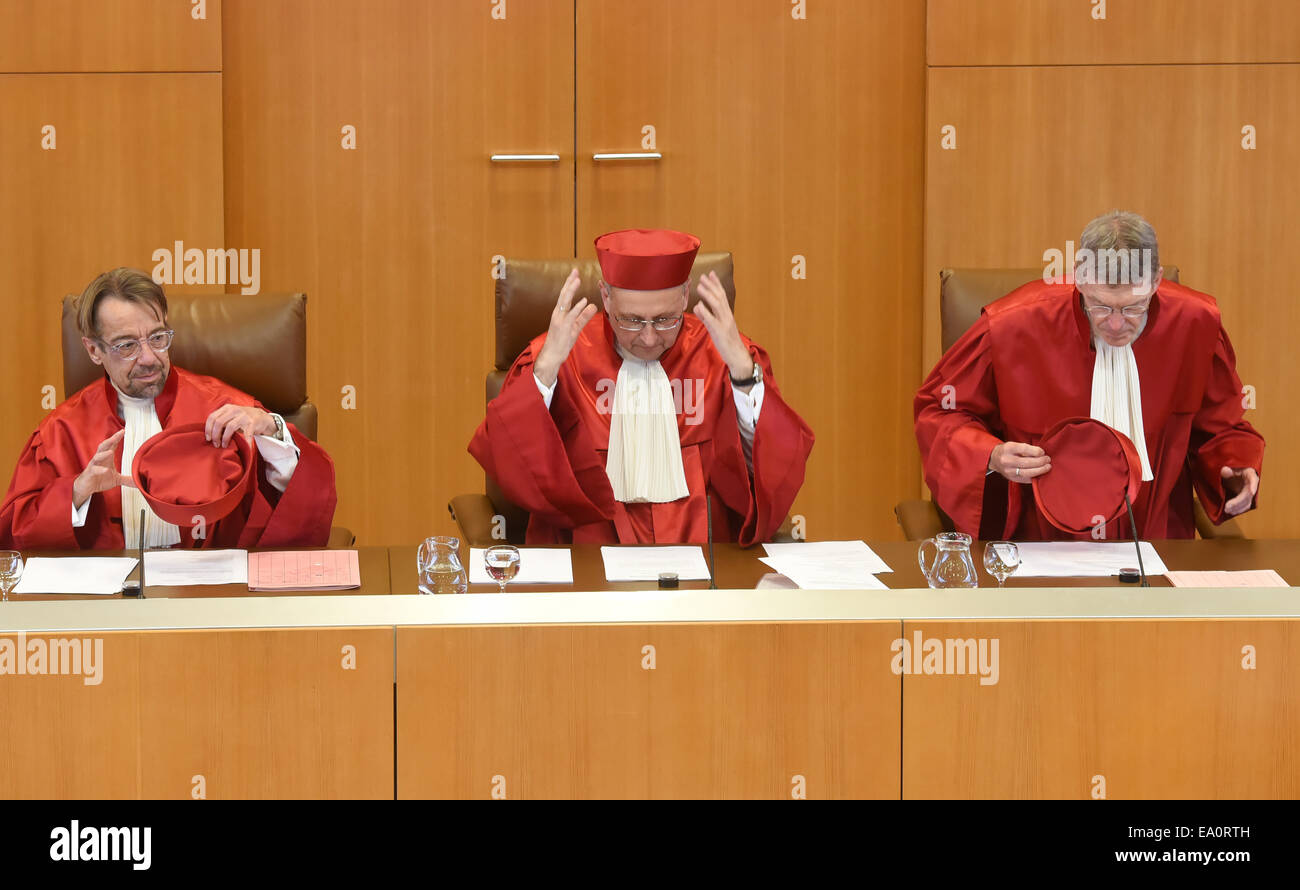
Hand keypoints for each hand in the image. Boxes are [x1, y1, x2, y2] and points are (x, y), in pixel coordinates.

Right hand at [72, 429, 132, 508]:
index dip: (117, 438)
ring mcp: (93, 466)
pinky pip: (94, 470)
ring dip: (104, 454)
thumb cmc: (99, 480)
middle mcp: (99, 459)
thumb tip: (139, 482)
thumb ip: (127, 479)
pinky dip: (99, 470)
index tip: (123, 431)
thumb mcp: (116, 479)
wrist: (85, 488)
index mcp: (106, 458)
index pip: (112, 445)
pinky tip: (105, 470)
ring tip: (111, 452)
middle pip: (104, 446)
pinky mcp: (89, 474)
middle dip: (111, 439)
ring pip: (97, 456)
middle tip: (119, 433)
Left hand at [205, 404, 274, 446]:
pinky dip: (245, 441)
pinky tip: (245, 446)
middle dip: (215, 435)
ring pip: (229, 427)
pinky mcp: (252, 423)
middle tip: (216, 444)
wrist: (262, 417)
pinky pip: (247, 434)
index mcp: (227, 408)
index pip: (212, 417)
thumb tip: (210, 433)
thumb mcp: (231, 415)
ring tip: (224, 445)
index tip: (208, 438)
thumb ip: (221, 420)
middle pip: (219, 422)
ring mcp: (244, 416)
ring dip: (225, 438)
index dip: (208, 428)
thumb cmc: (243, 419)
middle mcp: (234, 410)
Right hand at [534, 268, 596, 387]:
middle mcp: (558, 314)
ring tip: (577, 280)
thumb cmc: (562, 342)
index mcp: (559, 313)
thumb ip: (584, 316)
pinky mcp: (564, 328)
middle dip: (569, 282)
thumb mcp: (575, 327)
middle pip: (563, 295)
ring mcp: (560, 320)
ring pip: (565, 302)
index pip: (564, 295)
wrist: (552, 355)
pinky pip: (571, 316)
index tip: (575, 273)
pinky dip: (577, 308)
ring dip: (571, 290)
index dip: (569, 284)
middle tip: (575, 271)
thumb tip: (593, 305)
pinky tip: (583, 301)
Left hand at [692, 270, 751, 379]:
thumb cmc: (728, 343)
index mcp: (727, 315)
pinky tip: (698, 306)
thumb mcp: (717, 328)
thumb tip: (699, 307)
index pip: (722, 296)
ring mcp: (724, 324)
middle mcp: (727, 316)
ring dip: (708, 294)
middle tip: (703, 275)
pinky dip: (704, 312)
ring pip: (717, 305)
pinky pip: (711, 320)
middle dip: (711, 285)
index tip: (711, 274)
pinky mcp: (719, 332)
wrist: (738, 357)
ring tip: (699, 286)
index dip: (716, 284)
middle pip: (720, 297)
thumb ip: (708, 317)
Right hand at [988, 441, 1050, 482]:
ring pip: (1027, 473)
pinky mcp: (1012, 479)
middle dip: (1040, 461)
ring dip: (1040, 470)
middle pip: (1027, 462)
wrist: (994, 459)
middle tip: (1048, 460)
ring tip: (1047, 467)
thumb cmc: (1008, 451)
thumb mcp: (1014, 444)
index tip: (1042, 452)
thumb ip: (1026, 448)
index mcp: (1007, 449)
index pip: (1024, 449)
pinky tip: (1041, 473)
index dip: (1036, 451)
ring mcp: (1008, 471)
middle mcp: (1006, 460)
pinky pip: (1026, 479)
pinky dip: (1036, 476)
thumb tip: (1042, 454)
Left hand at [1221, 466, 1259, 515]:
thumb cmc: (1231, 469)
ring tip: (1227, 510)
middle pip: (1248, 495)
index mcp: (1249, 474)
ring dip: (1238, 508)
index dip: (1253, 485)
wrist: (1231, 473)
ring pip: (1247, 502)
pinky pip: (1245, 505)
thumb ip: (1227, 469)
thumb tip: (1224, 470)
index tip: (1251, 491)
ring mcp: (1250, 492)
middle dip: (1238, 502)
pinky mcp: (1245, 497)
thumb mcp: (1229, 467)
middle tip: (1227, 507)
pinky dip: (1239, 509)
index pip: (1253, 479)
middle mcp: (1252, 484)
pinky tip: (1231, 512)